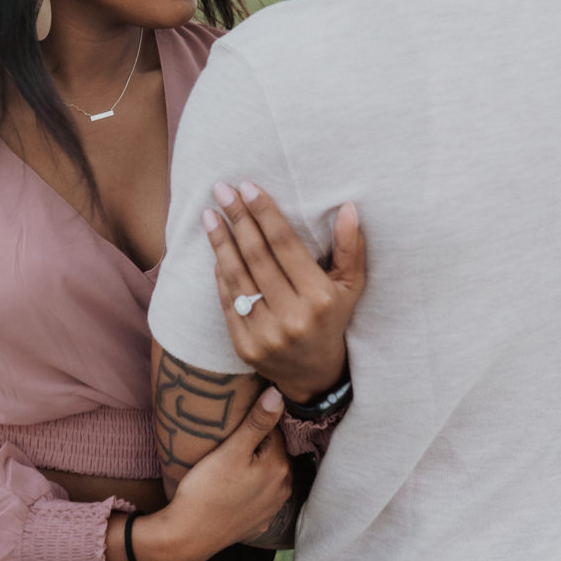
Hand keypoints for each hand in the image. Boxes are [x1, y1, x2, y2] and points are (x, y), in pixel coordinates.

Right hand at [126, 387, 291, 560]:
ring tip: (231, 464)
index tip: (235, 423)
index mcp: (279, 466)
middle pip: (274, 453)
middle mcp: (284, 488)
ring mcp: (272, 508)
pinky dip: (252, 489)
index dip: (254, 423)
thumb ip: (257, 422)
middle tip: (230, 442)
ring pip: (268, 474)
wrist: (188, 536)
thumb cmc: (206, 490)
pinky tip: (234, 488)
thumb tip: (279, 394)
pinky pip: (260, 496)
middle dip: (258, 445)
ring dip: (256, 466)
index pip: (274, 431)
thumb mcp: (231, 450)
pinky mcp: (260, 522)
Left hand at [205, 183, 367, 402]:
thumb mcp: (350, 286)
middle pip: (256, 256)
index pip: (284, 244)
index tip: (247, 186)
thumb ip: (350, 247)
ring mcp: (265, 334)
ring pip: (236, 276)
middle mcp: (291, 317)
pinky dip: (220, 272)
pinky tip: (216, 249)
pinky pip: (227, 300)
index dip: (264, 213)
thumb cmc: (333, 319)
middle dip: (237, 219)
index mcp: (319, 298)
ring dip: (220, 241)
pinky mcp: (244, 346)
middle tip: (221, 190)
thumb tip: (349, 208)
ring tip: (209, 215)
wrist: (314, 374)